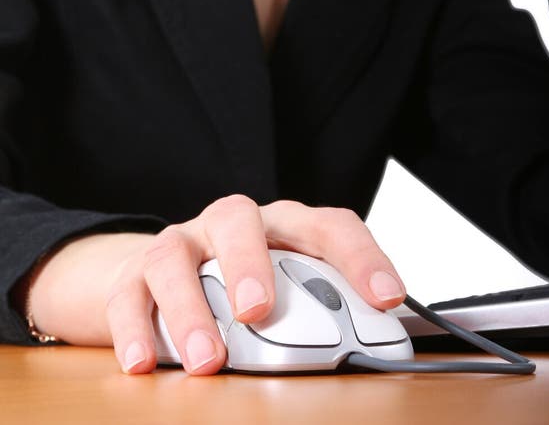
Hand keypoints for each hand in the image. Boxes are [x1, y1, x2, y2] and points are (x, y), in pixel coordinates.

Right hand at [28, 195, 404, 375]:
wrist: (158, 275)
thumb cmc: (237, 285)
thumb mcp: (285, 292)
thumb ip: (318, 311)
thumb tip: (367, 349)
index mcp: (280, 226)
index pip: (327, 225)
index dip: (360, 256)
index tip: (387, 297)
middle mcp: (226, 226)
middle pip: (236, 218)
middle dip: (248, 261)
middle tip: (259, 310)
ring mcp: (178, 246)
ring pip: (175, 257)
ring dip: (190, 308)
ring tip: (208, 360)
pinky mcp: (132, 276)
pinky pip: (128, 295)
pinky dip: (135, 330)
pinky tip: (145, 363)